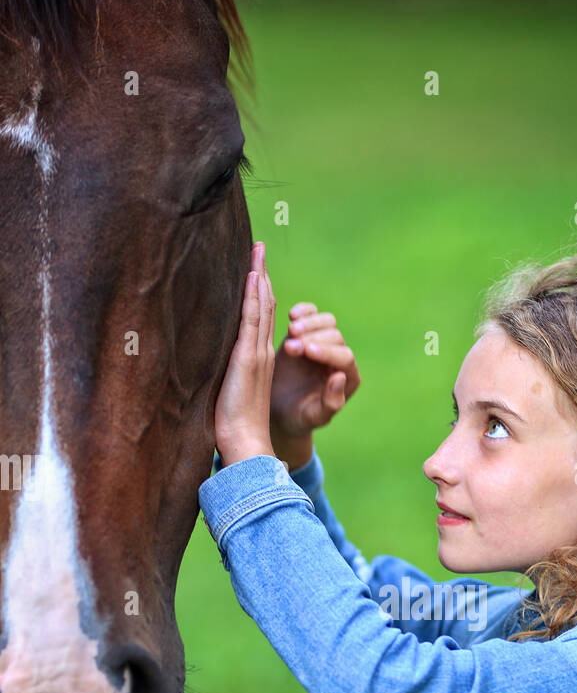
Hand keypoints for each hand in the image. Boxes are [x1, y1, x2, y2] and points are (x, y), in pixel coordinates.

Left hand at [214, 242, 276, 466]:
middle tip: (259, 247)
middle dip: (261, 274)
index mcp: (256, 360)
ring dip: (259, 275)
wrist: (245, 445)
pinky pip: (254, 320)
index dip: (258, 292)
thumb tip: (196, 364)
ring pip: (262, 306)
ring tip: (258, 250)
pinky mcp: (248, 359)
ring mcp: (256, 354)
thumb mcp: (224, 393)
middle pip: (264, 305)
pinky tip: (253, 276)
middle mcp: (261, 352)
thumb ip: (220, 375)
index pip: (260, 318)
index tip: (254, 268)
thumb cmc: (232, 429)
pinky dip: (255, 296)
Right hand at [271, 302, 360, 440]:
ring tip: (290, 331)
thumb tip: (340, 376)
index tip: (307, 351)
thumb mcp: (312, 418)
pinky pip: (311, 313)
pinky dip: (303, 310)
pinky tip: (291, 315)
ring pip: (326, 322)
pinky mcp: (306, 333)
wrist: (277, 409)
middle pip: (335, 336)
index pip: (344, 358)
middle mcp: (339, 358)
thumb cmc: (297, 417)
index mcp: (347, 378)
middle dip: (313, 339)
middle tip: (290, 346)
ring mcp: (323, 343)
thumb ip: (330, 402)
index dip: (327, 352)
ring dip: (309, 323)